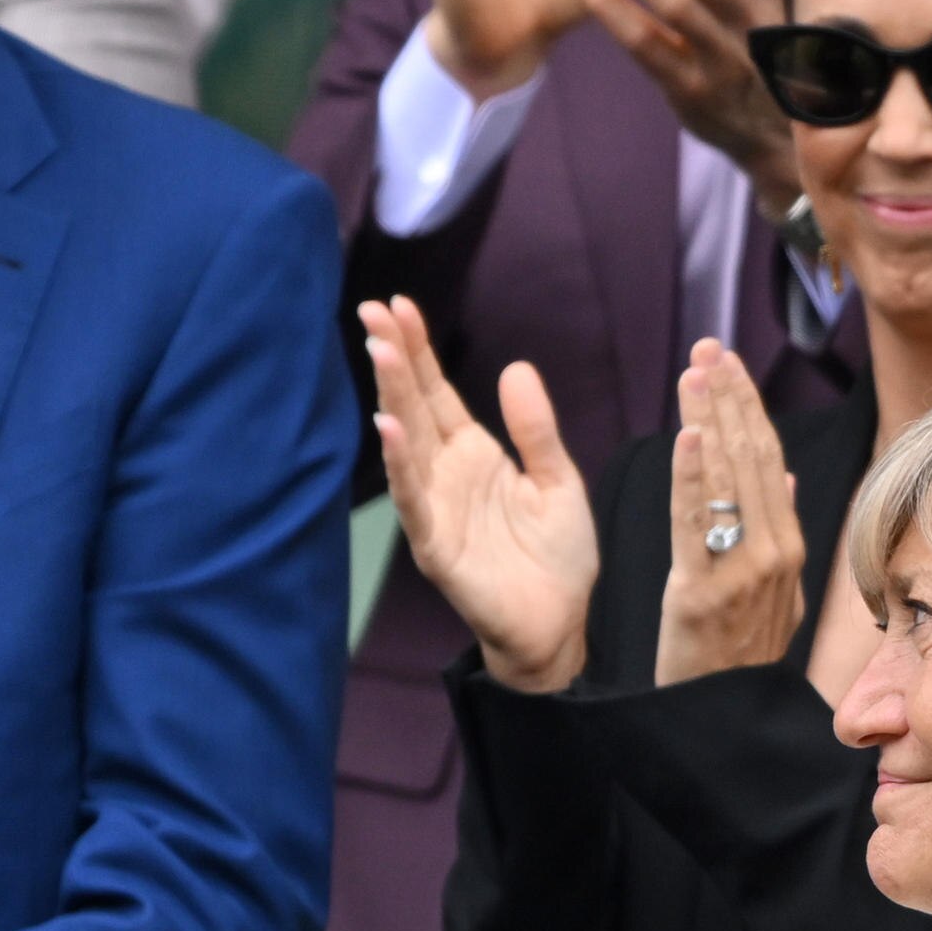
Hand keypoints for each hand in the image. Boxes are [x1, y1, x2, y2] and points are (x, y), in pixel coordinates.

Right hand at [361, 295, 593, 691]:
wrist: (559, 624)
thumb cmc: (557, 558)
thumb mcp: (558, 478)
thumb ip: (536, 428)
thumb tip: (515, 368)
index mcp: (475, 455)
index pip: (437, 392)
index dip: (418, 350)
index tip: (397, 305)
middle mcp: (446, 475)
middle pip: (415, 405)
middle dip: (393, 358)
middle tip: (371, 310)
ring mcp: (436, 508)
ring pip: (407, 442)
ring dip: (390, 397)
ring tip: (378, 350)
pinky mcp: (435, 545)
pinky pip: (413, 499)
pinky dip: (399, 463)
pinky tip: (389, 427)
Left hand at [655, 340, 806, 687]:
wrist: (721, 718)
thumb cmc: (735, 656)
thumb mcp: (771, 593)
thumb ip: (775, 533)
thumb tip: (783, 475)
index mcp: (788, 544)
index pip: (768, 459)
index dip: (747, 407)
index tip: (726, 363)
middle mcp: (775, 550)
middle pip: (753, 457)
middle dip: (729, 398)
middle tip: (707, 348)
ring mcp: (744, 571)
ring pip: (728, 480)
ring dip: (711, 420)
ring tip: (696, 372)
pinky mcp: (702, 591)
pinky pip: (697, 525)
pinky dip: (692, 478)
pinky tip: (687, 436)